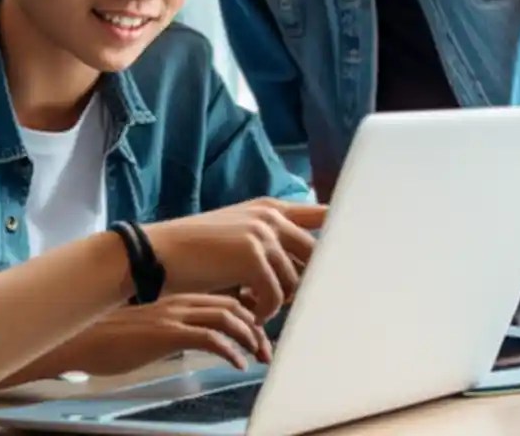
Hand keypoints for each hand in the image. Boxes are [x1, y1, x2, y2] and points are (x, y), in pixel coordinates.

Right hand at [60, 294, 271, 374]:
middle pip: (233, 304)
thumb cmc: (109, 336)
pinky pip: (211, 339)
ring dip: (249, 338)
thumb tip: (192, 336)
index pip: (225, 296)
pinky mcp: (168, 334)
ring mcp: (174, 316)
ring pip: (228, 317)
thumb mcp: (149, 326)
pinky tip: (236, 364)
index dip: (247, 314)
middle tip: (265, 349)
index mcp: (176, 297)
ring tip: (258, 357)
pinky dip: (231, 351)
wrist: (80, 338)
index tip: (257, 335)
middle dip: (256, 327)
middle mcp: (179, 301)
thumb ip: (173, 325)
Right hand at [144, 198, 325, 323]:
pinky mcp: (254, 256)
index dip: (342, 229)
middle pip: (316, 254)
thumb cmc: (194, 250)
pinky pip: (276, 295)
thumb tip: (300, 267)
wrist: (159, 253)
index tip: (360, 243)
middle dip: (308, 283)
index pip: (322, 214)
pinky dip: (265, 310)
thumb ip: (268, 241)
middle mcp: (271, 217)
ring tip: (257, 307)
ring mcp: (263, 235)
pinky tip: (251, 311)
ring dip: (280, 301)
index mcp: (269, 208)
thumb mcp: (235, 235)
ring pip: (294, 281)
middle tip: (298, 303)